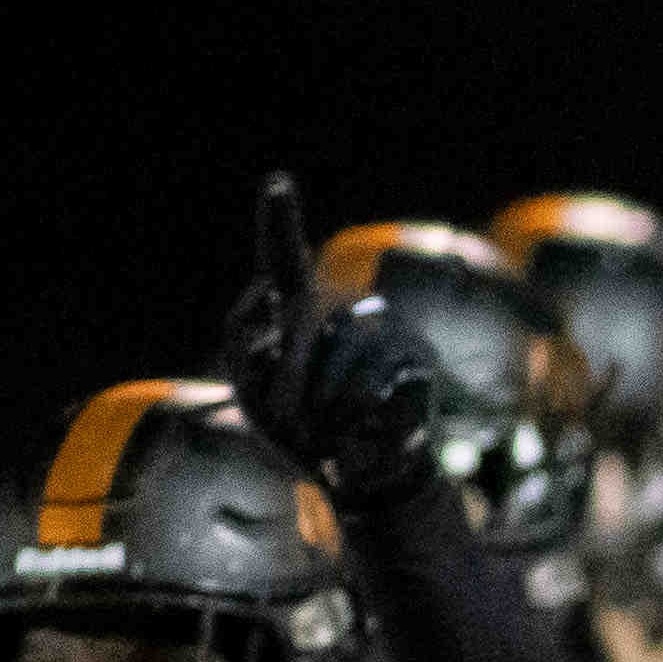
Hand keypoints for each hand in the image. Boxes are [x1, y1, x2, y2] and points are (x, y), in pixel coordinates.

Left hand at [216, 172, 438, 502]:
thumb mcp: (256, 397)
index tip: (277, 184)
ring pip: (340, 348)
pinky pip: (374, 375)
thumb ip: (247, 348)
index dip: (279, 220)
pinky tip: (357, 431)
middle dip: (289, 368)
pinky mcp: (416, 355)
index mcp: (300, 309)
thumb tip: (270, 307)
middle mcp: (342, 305)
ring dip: (322, 398)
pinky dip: (355, 410)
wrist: (361, 477)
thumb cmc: (304, 433)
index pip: (284, 261)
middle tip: (285, 416)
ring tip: (323, 432)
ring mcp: (384, 325)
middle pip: (304, 313)